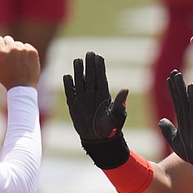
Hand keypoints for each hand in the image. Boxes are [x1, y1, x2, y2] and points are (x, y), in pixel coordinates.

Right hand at [0, 35, 40, 89]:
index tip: (0, 53)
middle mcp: (13, 48)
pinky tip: (24, 62)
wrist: (23, 87)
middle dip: (7, 46)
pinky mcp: (33, 52)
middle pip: (8, 39)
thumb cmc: (5, 79)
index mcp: (2, 52)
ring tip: (17, 63)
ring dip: (16, 50)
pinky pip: (27, 46)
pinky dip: (25, 52)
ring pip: (18, 43)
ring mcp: (24, 49)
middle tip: (9, 58)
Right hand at [63, 52, 130, 168]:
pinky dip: (68, 85)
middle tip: (89, 53)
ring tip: (77, 60)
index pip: (101, 77)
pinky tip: (67, 76)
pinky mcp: (74, 106)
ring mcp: (83, 99)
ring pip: (80, 81)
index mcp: (104, 95)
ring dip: (78, 71)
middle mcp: (93, 94)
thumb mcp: (117, 116)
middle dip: (90, 65)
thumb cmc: (110, 128)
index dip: (100, 67)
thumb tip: (125, 90)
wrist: (98, 139)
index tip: (98, 56)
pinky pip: (70, 93)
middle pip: (90, 76)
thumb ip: (119, 103)